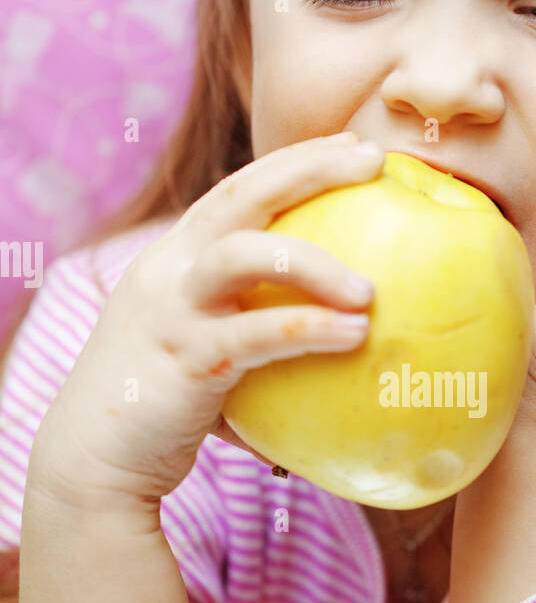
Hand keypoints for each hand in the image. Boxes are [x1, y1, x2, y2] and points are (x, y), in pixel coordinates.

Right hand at [30, 132, 384, 507]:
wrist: (96, 457)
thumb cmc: (166, 408)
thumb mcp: (208, 349)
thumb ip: (258, 334)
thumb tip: (347, 344)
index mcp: (177, 259)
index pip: (238, 190)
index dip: (295, 161)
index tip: (352, 146)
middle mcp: (170, 270)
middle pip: (241, 196)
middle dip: (308, 169)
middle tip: (372, 159)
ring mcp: (173, 311)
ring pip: (242, 255)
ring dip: (312, 262)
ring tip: (369, 290)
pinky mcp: (185, 359)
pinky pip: (255, 335)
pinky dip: (308, 328)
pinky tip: (355, 335)